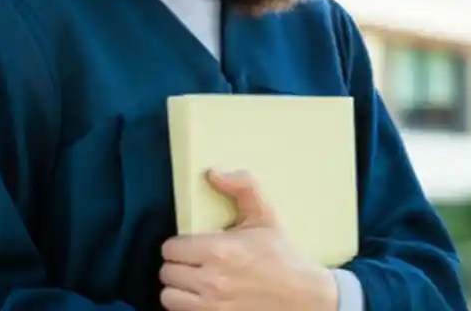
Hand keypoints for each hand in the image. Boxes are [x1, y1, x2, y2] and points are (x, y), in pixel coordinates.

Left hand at [159, 169, 337, 310]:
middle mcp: (211, 280)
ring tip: (194, 281)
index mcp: (219, 250)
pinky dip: (186, 305)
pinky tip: (202, 296)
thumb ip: (242, 187)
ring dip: (178, 288)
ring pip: (168, 296)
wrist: (303, 296)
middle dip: (178, 265)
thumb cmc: (282, 256)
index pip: (171, 248)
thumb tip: (213, 172)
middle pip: (167, 272)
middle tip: (194, 262)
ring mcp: (211, 306)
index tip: (192, 245)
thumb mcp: (265, 216)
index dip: (179, 245)